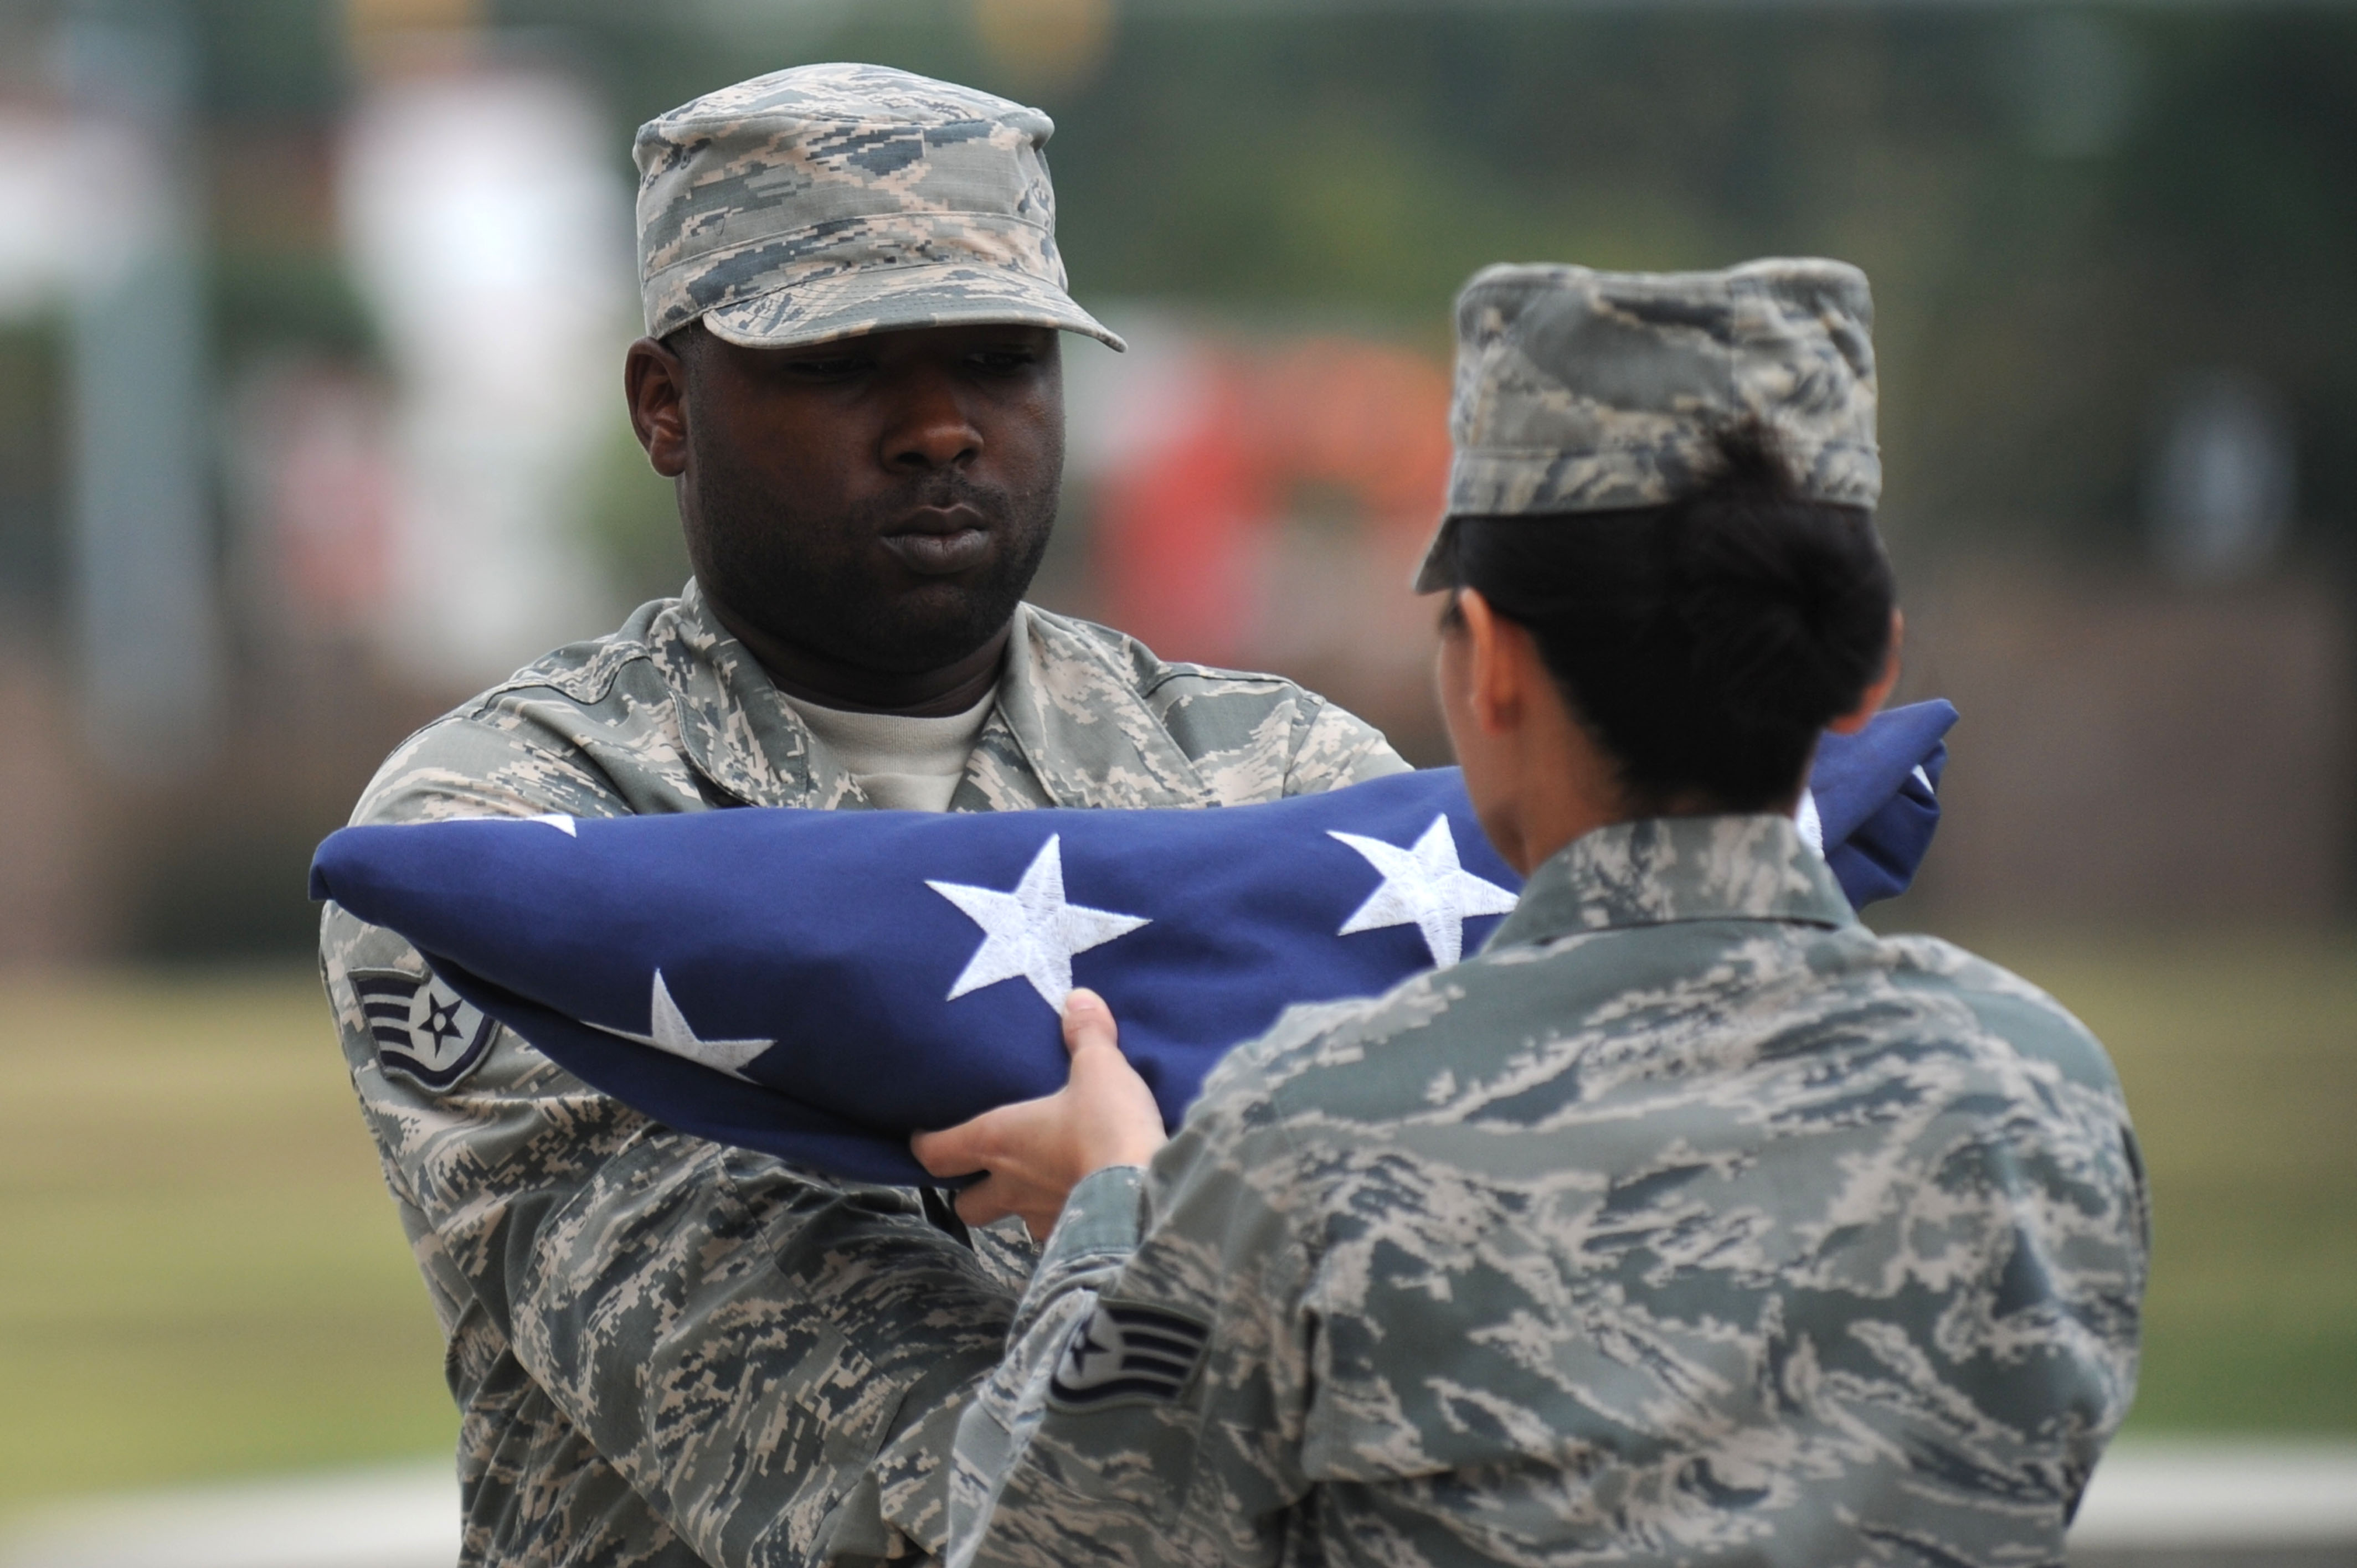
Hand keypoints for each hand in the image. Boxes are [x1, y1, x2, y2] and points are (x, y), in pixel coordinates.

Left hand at [911, 989, 1168, 1240]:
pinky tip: (1083, 1203)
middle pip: (966, 1205)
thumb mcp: (1101, 1069)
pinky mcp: (1074, 1241)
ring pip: (1011, 1222)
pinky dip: (1062, 1220)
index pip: (936, 1151)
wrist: (1145, 1195)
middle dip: (970, 1191)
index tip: (925, 1136)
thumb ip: (1087, 1035)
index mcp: (997, 1140)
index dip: (926, 1144)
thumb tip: (1077, 997)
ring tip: (1041, 1185)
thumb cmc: (1106, 1127)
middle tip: (987, 1169)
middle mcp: (1009, 1185)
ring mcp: (1040, 1218)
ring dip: (1019, 1207)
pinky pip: (1055, 1234)